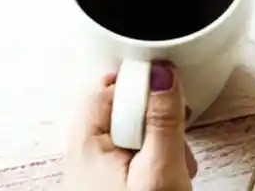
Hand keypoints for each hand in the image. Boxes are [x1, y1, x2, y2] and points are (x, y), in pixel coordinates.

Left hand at [63, 62, 197, 190]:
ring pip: (126, 132)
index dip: (142, 85)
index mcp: (84, 144)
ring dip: (155, 140)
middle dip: (153, 117)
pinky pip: (127, 154)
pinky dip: (148, 158)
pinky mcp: (105, 184)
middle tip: (173, 138)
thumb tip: (162, 74)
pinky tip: (162, 176)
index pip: (107, 86)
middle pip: (118, 108)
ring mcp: (92, 172)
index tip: (168, 94)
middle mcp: (82, 156)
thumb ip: (162, 121)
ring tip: (172, 165)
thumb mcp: (160, 171)